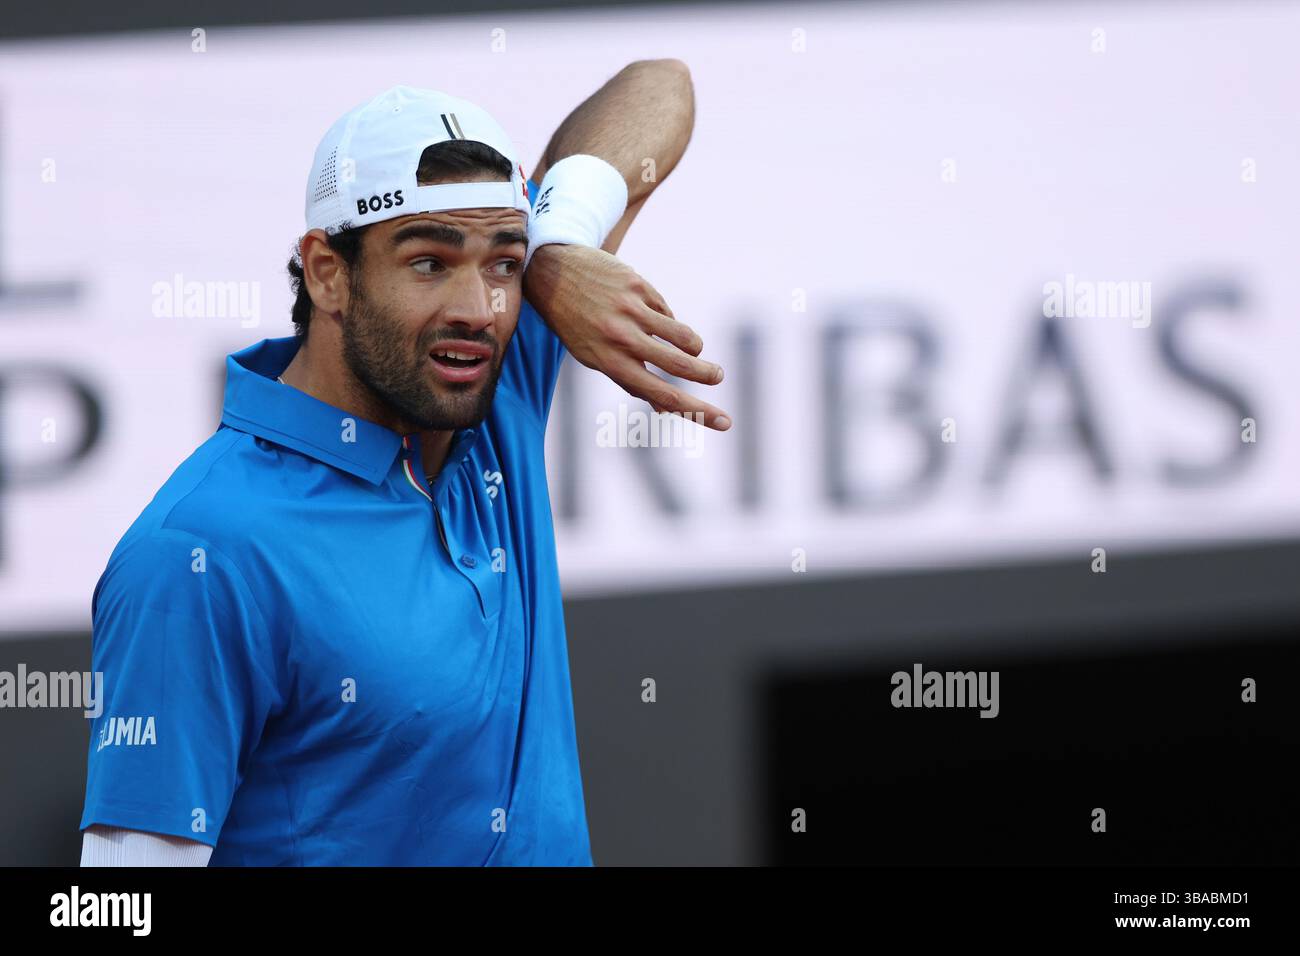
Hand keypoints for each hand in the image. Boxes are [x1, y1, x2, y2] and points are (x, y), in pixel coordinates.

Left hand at [522, 244, 731, 429]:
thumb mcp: (593, 357)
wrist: (551, 273)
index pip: (663, 394)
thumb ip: (630, 378)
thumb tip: (667, 406)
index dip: (697, 411)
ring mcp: (631, 310)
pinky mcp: (638, 286)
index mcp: (610, 364)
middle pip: (679, 364)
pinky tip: (649, 315)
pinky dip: (666, 319)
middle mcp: (621, 338)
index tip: (724, 421)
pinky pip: (666, 311)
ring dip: (694, 347)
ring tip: (694, 350)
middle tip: (719, 377)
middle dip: (707, 375)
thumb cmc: (576, 325)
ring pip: (682, 335)